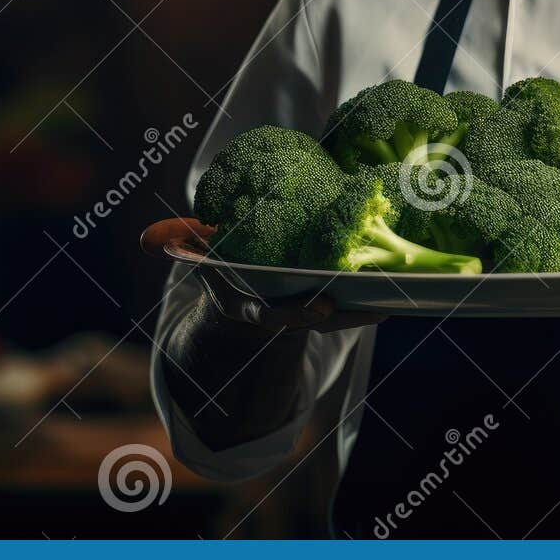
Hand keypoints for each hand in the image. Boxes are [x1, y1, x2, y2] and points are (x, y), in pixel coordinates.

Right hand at [140, 217, 384, 335]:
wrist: (245, 299)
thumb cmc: (226, 268)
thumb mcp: (201, 256)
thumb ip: (179, 242)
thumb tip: (146, 238)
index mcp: (255, 306)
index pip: (276, 316)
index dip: (298, 315)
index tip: (320, 309)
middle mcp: (287, 314)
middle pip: (322, 320)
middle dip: (349, 315)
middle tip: (380, 302)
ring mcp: (311, 312)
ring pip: (347, 315)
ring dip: (373, 306)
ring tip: (406, 293)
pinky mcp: (331, 303)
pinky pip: (358, 301)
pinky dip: (380, 296)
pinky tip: (412, 287)